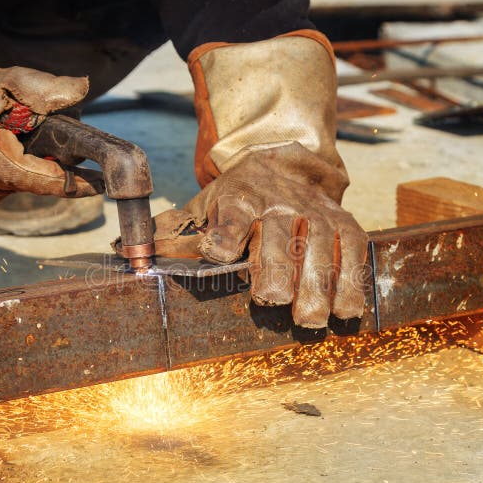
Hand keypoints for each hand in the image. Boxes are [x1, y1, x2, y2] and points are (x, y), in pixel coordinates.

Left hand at [156, 143, 368, 328]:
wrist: (287, 164)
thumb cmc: (239, 198)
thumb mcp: (204, 205)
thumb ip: (175, 232)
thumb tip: (131, 255)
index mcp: (238, 199)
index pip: (230, 218)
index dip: (223, 236)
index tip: (216, 252)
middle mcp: (279, 204)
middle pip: (278, 239)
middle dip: (276, 270)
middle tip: (274, 301)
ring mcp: (315, 213)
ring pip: (318, 249)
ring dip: (316, 286)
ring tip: (312, 319)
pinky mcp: (344, 223)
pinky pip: (351, 253)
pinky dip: (351, 282)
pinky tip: (347, 311)